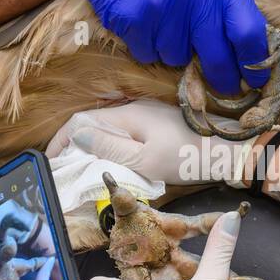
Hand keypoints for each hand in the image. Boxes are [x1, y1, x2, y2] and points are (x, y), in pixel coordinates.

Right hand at [46, 99, 258, 187]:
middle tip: (62, 170)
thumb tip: (75, 135)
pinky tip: (111, 161)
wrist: (229, 152)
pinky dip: (110, 145)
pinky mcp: (158, 124)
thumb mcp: (144, 160)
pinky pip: (124, 131)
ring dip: (90, 145)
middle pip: (91, 122)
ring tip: (81, 169)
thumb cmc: (188, 158)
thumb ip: (108, 147)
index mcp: (126, 114)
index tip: (50, 163)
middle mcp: (133, 108)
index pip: (80, 121)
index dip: (60, 141)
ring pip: (108, 127)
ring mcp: (147, 114)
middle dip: (72, 144)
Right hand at [71, 0, 268, 94]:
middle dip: (222, 77)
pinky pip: (148, 54)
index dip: (255, 63)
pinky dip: (146, 44)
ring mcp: (163, 7)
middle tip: (223, 86)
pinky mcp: (133, 18)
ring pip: (177, 58)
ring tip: (162, 18)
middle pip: (217, 57)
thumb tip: (245, 47)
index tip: (255, 78)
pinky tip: (142, 18)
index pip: (248, 31)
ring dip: (172, 48)